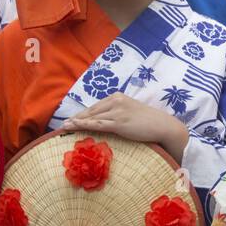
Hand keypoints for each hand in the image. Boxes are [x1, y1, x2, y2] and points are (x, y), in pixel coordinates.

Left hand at [62, 93, 188, 160]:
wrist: (162, 125)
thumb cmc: (148, 121)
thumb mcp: (131, 112)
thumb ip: (118, 113)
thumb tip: (108, 120)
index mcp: (117, 97)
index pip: (95, 106)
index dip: (82, 114)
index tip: (72, 119)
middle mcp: (115, 102)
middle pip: (91, 111)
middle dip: (76, 118)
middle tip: (63, 124)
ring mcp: (117, 112)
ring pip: (92, 117)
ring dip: (77, 123)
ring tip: (65, 127)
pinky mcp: (119, 122)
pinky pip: (98, 124)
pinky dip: (85, 125)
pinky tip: (76, 127)